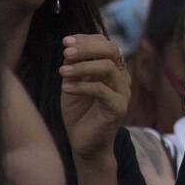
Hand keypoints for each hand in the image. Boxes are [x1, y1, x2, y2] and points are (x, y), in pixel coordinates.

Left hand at [59, 34, 129, 162]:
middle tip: (66, 52)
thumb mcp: (73, 85)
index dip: (86, 40)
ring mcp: (122, 92)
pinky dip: (82, 86)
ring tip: (61, 71)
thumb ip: (74, 68)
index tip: (65, 42)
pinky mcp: (118, 108)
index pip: (105, 44)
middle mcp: (121, 77)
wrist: (85, 144)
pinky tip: (65, 87)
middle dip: (87, 48)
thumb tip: (69, 50)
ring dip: (83, 66)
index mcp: (112, 69)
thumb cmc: (79, 113)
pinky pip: (102, 90)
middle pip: (111, 50)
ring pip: (108, 67)